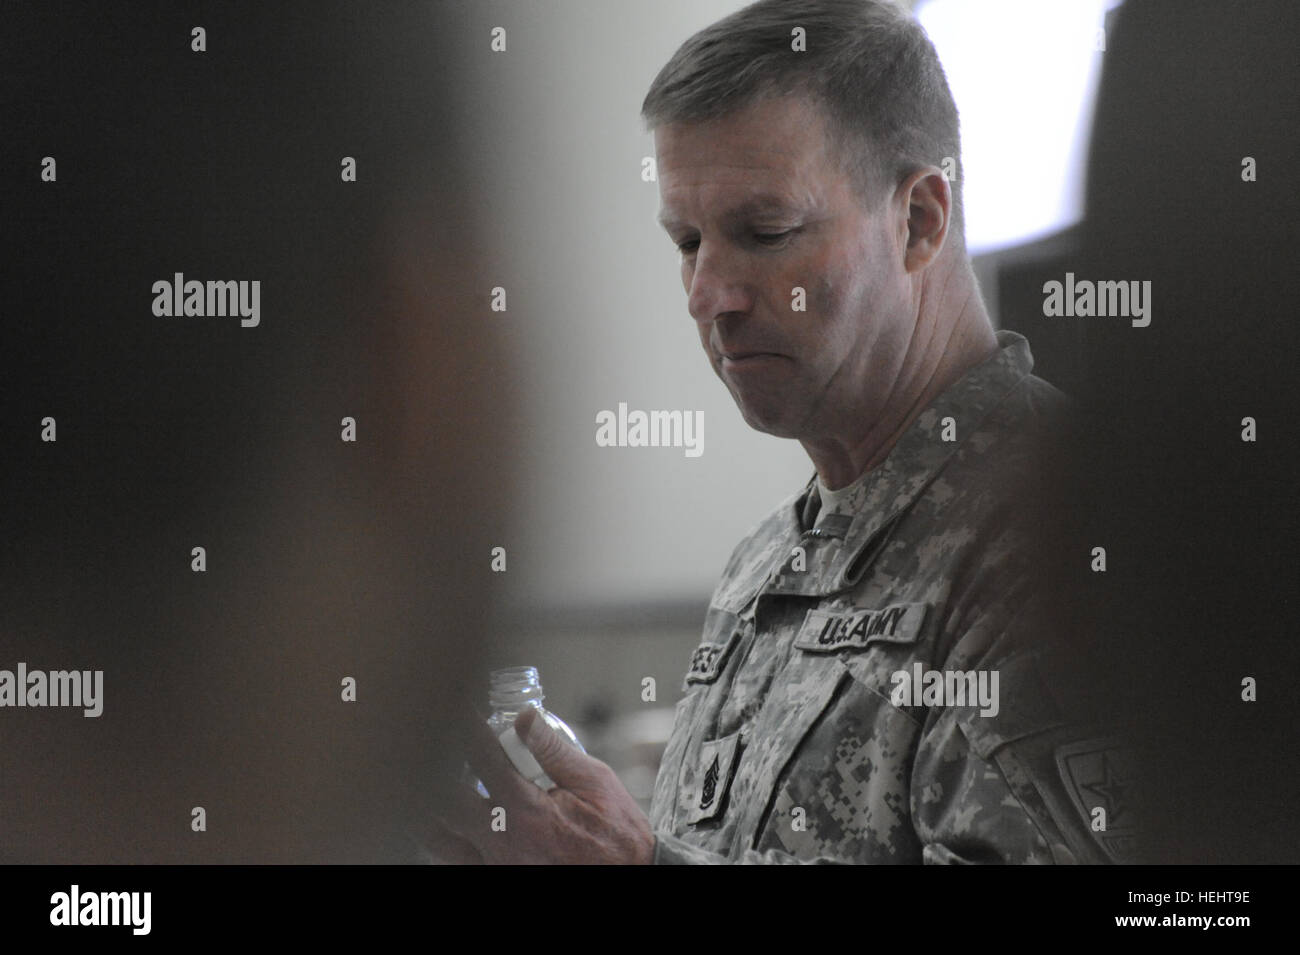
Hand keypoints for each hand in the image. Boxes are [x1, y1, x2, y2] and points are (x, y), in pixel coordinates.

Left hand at [429, 707, 655, 863]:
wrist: (631, 876)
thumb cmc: (616, 834)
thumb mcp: (594, 781)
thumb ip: (552, 748)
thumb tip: (524, 717)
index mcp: (527, 812)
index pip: (481, 759)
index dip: (463, 727)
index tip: (455, 708)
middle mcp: (503, 844)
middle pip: (442, 803)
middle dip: (434, 769)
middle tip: (436, 747)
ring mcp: (495, 868)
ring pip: (437, 840)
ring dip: (431, 810)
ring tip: (437, 786)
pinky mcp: (496, 880)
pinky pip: (453, 862)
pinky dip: (445, 841)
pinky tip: (455, 824)